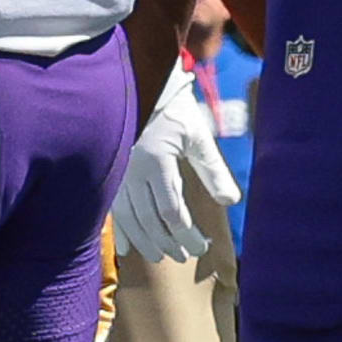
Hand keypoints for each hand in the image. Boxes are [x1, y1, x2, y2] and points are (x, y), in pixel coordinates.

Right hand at [112, 68, 236, 265]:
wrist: (135, 84)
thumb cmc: (172, 110)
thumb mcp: (197, 135)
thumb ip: (213, 169)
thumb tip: (231, 201)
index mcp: (157, 163)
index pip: (171, 212)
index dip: (187, 234)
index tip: (202, 246)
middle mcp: (132, 173)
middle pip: (149, 221)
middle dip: (168, 243)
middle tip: (185, 256)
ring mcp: (117, 174)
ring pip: (129, 219)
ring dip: (145, 242)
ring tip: (159, 257)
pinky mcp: (109, 174)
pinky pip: (112, 209)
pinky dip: (121, 231)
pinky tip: (128, 247)